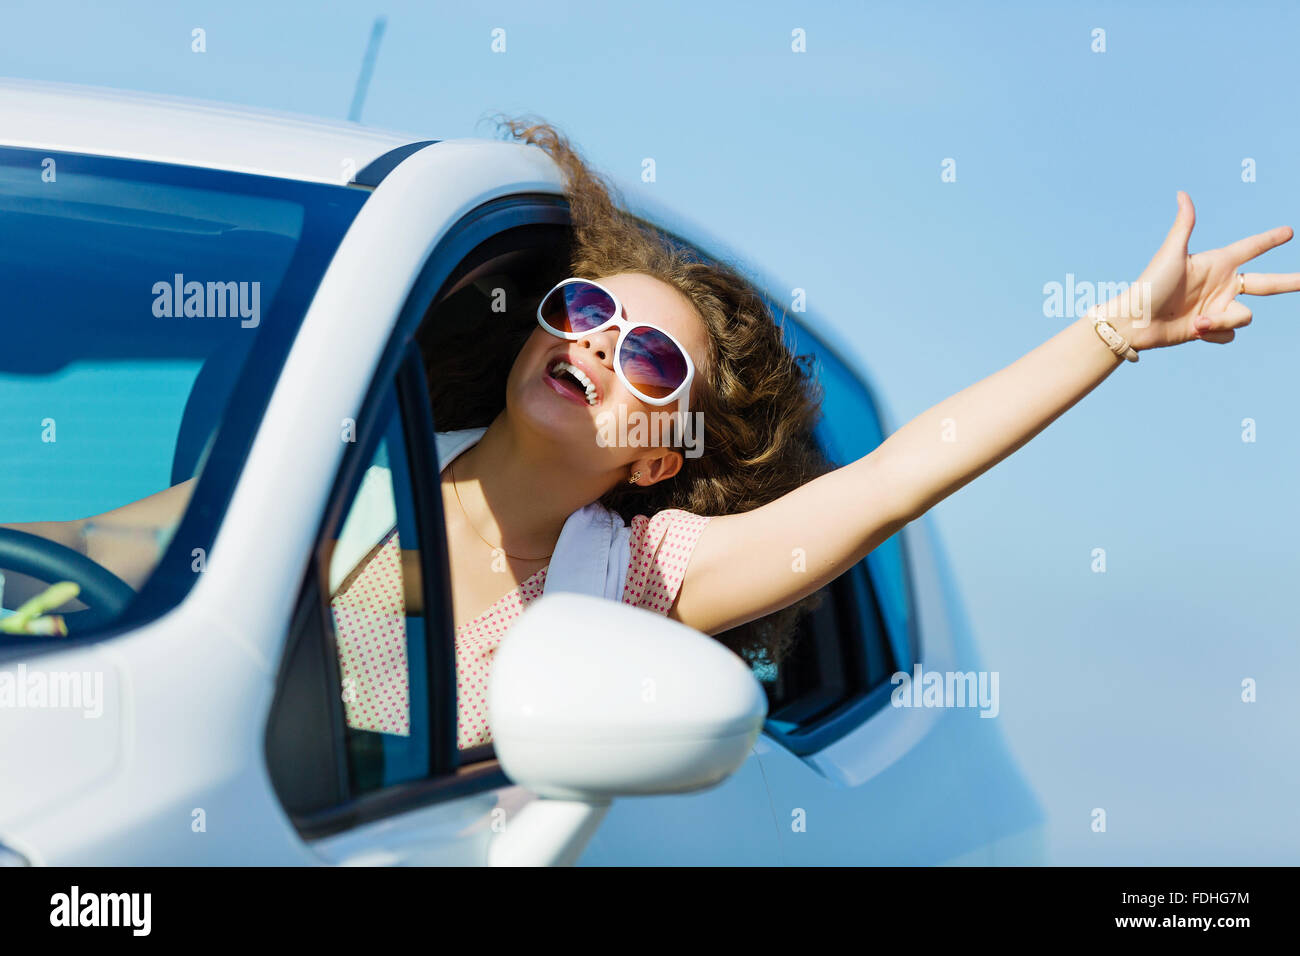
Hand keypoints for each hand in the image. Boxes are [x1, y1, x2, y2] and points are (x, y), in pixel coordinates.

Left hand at [1108, 192, 1299, 350]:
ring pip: (1244, 315)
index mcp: (1216, 263)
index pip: (1251, 248)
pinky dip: (1214, 333)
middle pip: (1267, 283)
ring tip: (1198, 321)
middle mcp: (1222, 285)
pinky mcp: (1211, 328)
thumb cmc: (1149, 285)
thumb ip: (1184, 225)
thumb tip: (1182, 193)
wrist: (1134, 323)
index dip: (1270, 240)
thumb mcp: (1170, 254)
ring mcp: (1218, 307)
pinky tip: (1195, 330)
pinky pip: (1230, 333)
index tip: (1290, 232)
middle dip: (1290, 282)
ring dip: (1223, 319)